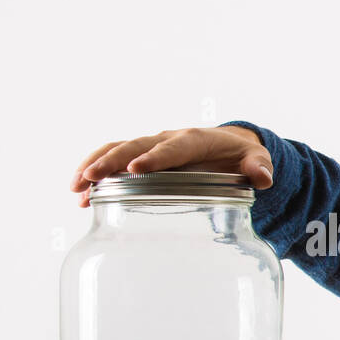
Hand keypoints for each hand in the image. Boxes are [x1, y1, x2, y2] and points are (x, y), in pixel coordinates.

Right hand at [70, 126, 273, 207]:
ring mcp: (153, 149)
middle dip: (111, 161)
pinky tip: (82, 198)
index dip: (154, 158)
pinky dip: (98, 174)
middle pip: (135, 145)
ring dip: (95, 166)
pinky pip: (116, 161)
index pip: (172, 147)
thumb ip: (259, 167)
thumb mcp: (256, 159)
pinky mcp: (144, 159)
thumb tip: (263, 177)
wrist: (230, 146)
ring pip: (118, 150)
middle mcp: (168, 140)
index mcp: (194, 140)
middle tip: (89, 179)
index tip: (134, 169)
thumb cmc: (242, 155)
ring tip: (75, 189)